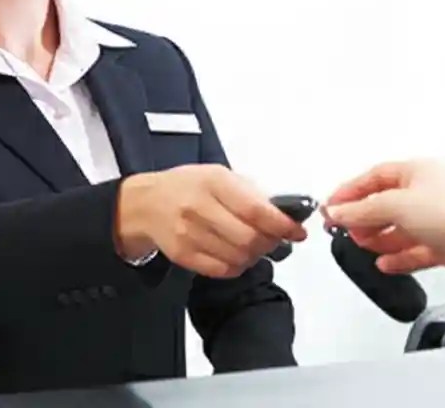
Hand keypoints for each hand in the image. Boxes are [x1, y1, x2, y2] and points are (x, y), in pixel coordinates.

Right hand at [116, 164, 307, 278]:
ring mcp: (189, 234)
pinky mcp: (183, 255)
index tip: (297, 231)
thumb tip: (284, 214)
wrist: (147, 203)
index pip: (255, 209)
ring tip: (254, 246)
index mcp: (214, 182)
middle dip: (269, 243)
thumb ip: (251, 193)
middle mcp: (199, 208)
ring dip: (254, 256)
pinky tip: (236, 255)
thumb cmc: (189, 187)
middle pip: (249, 239)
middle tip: (275, 239)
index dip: (281, 224)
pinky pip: (222, 270)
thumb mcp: (220, 176)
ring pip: (238, 258)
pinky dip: (237, 266)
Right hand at [323, 159, 444, 285]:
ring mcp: (436, 219)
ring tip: (363, 246)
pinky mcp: (444, 244)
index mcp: (418, 171)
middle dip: (364, 218)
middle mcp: (428, 192)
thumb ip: (362, 210)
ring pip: (398, 229)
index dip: (350, 191)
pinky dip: (398, 256)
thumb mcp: (397, 205)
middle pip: (385, 204)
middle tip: (345, 230)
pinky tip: (386, 263)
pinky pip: (413, 250)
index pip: (374, 177)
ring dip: (379, 239)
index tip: (332, 207)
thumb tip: (339, 211)